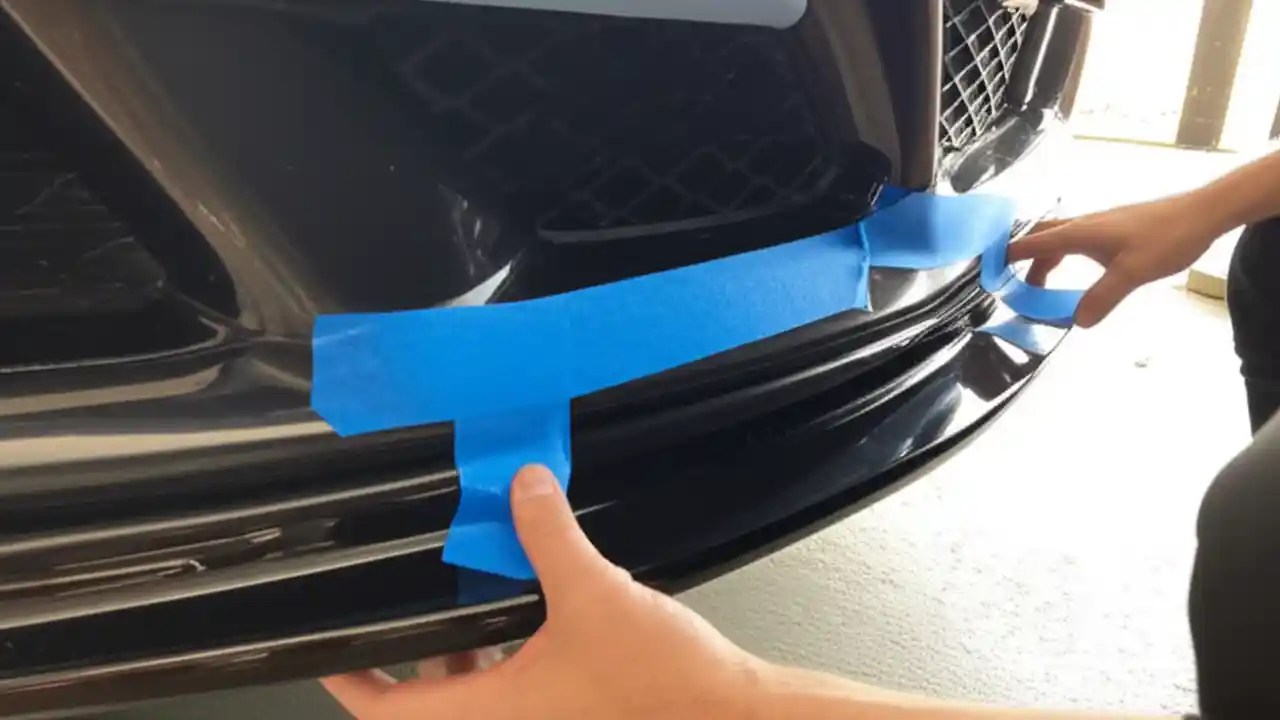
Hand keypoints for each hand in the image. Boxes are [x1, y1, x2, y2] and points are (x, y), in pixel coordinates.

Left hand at [321, 465, 764, 719]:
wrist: (728, 715)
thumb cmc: (660, 679)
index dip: (352, 681)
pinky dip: (502, 658)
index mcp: (497, 713)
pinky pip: (515, 692)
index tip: (328, 646)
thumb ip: (548, 533)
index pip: (392, 712)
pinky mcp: (571, 712)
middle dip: (410, 659)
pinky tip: (523, 613)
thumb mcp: (593, 592)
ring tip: (456, 603)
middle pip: (429, 705)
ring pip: (475, 699)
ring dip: (459, 658)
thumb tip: (523, 482)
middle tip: (396, 607)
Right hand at [1008, 194, 1223, 326]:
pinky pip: (1076, 241)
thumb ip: (1100, 299)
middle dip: (1022, 258)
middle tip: (1012, 282)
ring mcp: (1099, 225)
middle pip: (1040, 238)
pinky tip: (1077, 272)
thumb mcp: (1131, 275)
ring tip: (1040, 284)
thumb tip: (1076, 321)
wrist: (1202, 214)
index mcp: (1079, 233)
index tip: (985, 269)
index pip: (1032, 243)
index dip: (1007, 256)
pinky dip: (1064, 256)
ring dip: (1044, 260)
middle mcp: (1084, 225)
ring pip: (1059, 239)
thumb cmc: (1166, 238)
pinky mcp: (1113, 228)